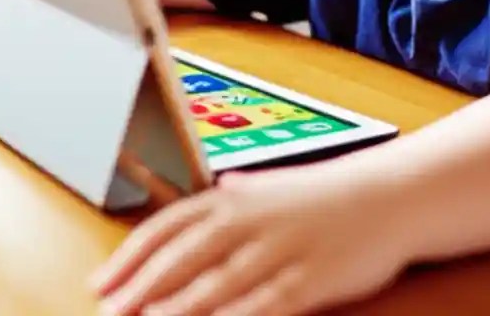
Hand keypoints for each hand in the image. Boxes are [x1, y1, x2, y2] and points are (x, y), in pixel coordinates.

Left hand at [91, 164, 408, 315]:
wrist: (390, 196)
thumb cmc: (327, 195)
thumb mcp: (274, 186)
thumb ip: (239, 194)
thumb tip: (216, 190)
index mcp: (233, 199)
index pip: (166, 227)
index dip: (129, 257)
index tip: (100, 282)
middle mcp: (249, 221)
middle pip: (182, 257)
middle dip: (141, 286)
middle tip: (109, 310)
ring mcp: (279, 251)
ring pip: (217, 283)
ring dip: (178, 305)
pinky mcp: (310, 280)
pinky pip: (264, 304)